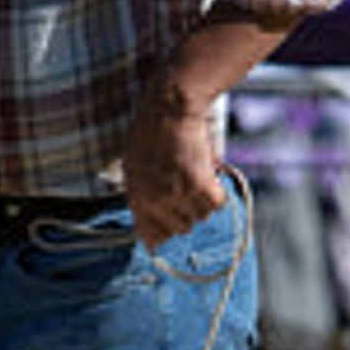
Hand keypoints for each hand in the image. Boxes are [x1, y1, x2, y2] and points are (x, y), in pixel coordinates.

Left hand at [122, 88, 225, 248]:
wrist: (168, 110)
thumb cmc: (150, 134)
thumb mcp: (134, 169)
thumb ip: (141, 200)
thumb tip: (151, 240)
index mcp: (137, 197)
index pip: (151, 236)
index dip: (162, 235)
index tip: (169, 229)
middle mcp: (156, 200)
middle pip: (182, 228)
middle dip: (185, 212)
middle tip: (185, 188)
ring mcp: (178, 192)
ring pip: (201, 216)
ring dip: (201, 200)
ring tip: (194, 175)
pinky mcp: (199, 183)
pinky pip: (216, 203)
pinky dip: (216, 191)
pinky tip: (208, 174)